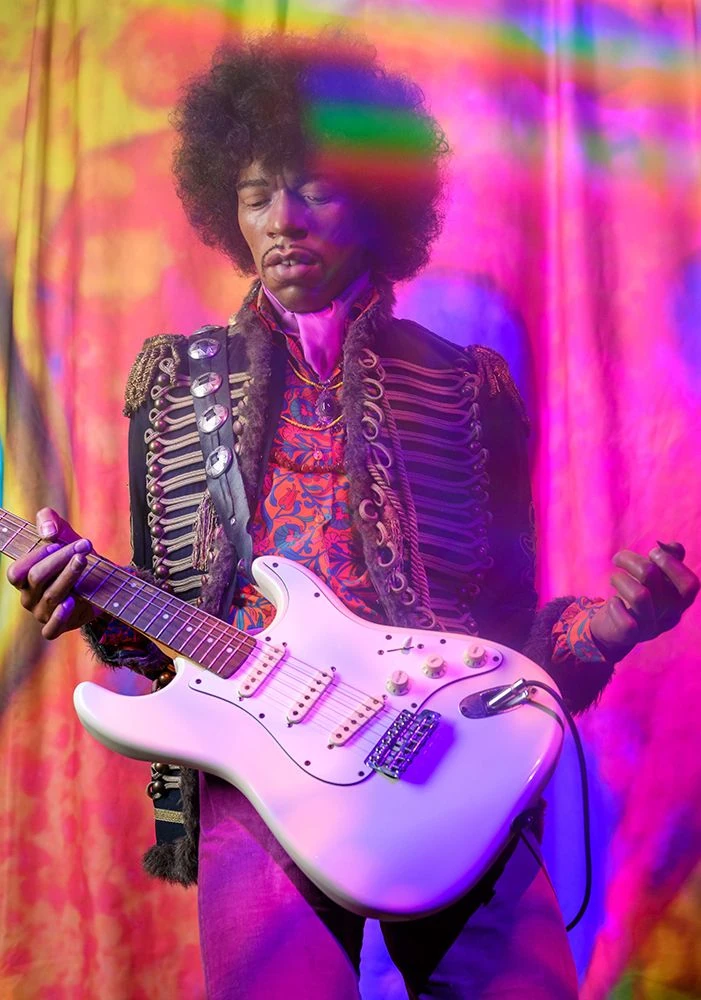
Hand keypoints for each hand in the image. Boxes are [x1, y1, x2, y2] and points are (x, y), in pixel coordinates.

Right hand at [6, 507, 96, 638]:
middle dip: (60, 560)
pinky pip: (51, 629)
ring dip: (68, 576)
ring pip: (51, 597)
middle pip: (37, 578)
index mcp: (24, 577)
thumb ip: (49, 521)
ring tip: (83, 561)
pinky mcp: (59, 626)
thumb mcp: (62, 533)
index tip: (57, 542)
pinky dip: (60, 617)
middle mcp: (29, 596)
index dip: (34, 556)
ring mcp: (42, 613)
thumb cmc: (74, 556)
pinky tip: (71, 601)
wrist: (103, 580)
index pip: (16, 571)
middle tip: (83, 547)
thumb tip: (48, 532)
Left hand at [590, 541, 699, 661]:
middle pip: (658, 583)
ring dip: (620, 579)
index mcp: (678, 601)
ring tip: (614, 579)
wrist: (614, 631)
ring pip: (640, 596)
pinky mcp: (630, 637)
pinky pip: (626, 622)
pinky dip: (614, 605)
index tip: (652, 552)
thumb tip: (673, 546)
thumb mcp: (655, 580)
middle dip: (635, 562)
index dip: (672, 564)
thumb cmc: (636, 598)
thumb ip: (668, 560)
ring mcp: (650, 627)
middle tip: (621, 559)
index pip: (689, 585)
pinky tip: (613, 602)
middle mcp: (668, 615)